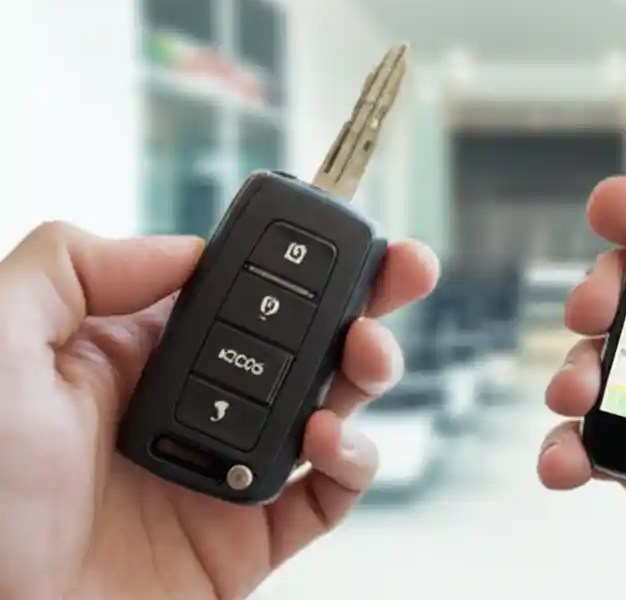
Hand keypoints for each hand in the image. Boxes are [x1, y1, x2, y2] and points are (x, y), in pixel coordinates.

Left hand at [0, 222, 437, 599]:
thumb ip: (72, 268)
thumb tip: (185, 248)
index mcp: (139, 351)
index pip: (242, 287)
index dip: (301, 256)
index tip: (345, 230)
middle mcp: (196, 404)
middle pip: (307, 338)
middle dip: (366, 300)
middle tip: (407, 271)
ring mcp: (229, 471)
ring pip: (332, 406)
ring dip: (367, 371)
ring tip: (366, 357)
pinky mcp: (250, 541)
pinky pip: (328, 497)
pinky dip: (352, 464)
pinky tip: (328, 442)